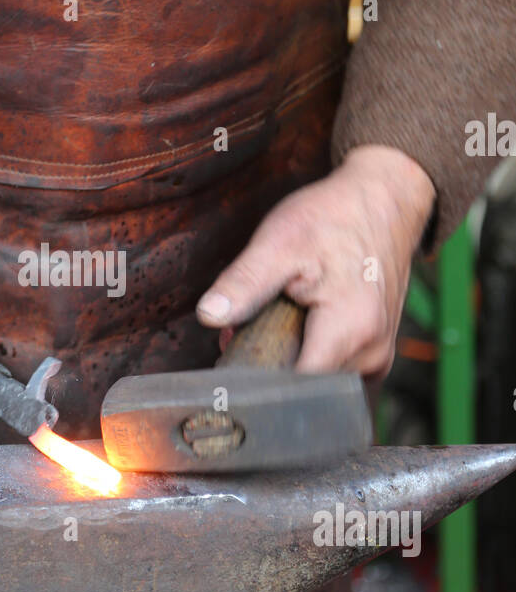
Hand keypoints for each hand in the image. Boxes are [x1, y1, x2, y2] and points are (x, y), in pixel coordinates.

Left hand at [196, 145, 435, 376]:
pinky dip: (311, 358)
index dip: (259, 382)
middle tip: (246, 336)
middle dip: (270, 370)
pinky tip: (296, 331)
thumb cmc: (334, 218)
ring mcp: (379, 357)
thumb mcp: (278, 243)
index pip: (295, 390)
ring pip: (321, 386)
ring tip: (273, 326)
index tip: (235, 361)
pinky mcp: (378, 353)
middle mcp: (372, 354)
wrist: (383, 201)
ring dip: (290, 365)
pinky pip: (337, 373)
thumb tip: (208, 314)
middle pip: (307, 391)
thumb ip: (244, 283)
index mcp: (350, 331)